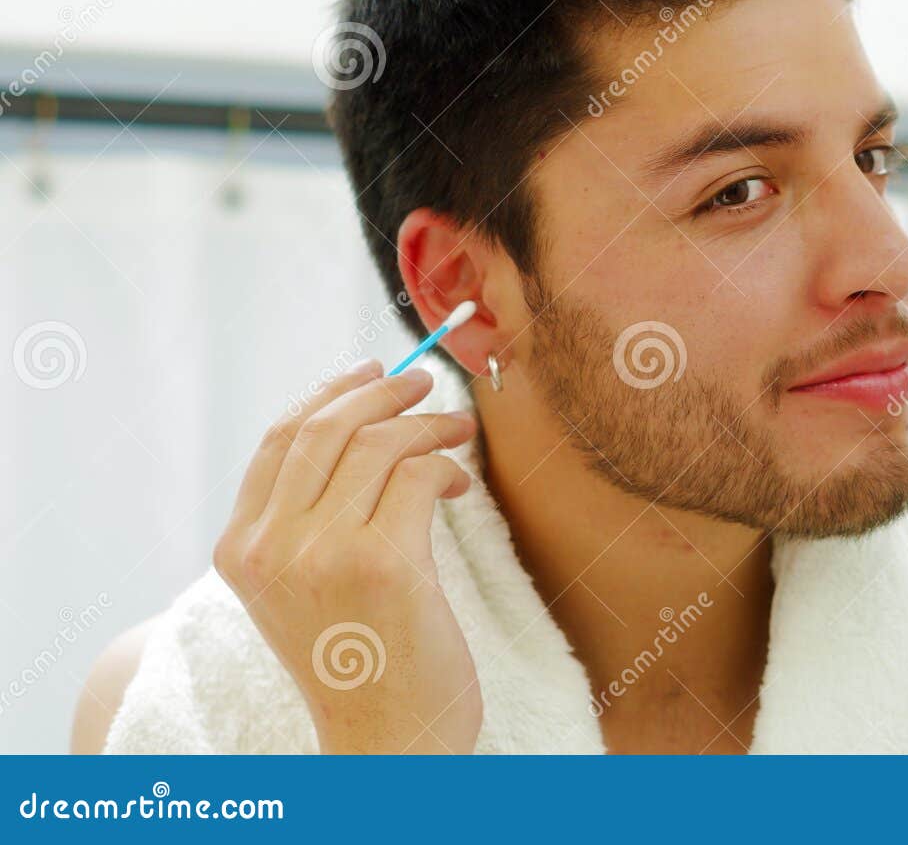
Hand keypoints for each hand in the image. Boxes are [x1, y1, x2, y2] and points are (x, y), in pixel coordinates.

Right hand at [213, 362, 482, 753]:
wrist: (384, 741)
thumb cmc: (356, 660)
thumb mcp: (303, 587)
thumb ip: (307, 519)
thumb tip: (357, 425)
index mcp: (241, 549)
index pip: (279, 440)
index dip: (328, 394)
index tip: (372, 373)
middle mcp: (271, 548)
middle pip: (327, 428)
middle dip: (384, 393)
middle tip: (427, 384)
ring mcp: (324, 555)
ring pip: (379, 444)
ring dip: (428, 426)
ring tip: (458, 432)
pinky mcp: (385, 566)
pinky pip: (419, 476)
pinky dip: (446, 468)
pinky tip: (459, 488)